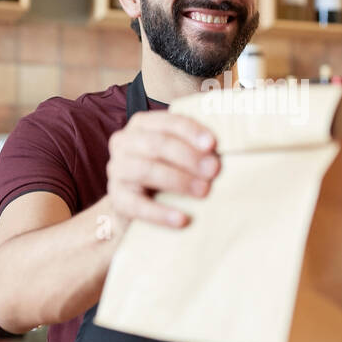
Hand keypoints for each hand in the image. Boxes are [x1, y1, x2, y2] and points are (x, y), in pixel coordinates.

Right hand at [106, 111, 218, 228]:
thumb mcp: (178, 153)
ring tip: (204, 191)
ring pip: (146, 170)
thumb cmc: (166, 171)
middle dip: (188, 156)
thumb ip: (196, 146)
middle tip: (214, 170)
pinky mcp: (117, 199)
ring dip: (179, 180)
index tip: (213, 145)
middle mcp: (124, 143)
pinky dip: (161, 213)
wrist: (136, 205)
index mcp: (142, 125)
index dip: (190, 132)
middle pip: (156, 145)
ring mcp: (117, 170)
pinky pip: (138, 205)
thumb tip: (224, 151)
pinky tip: (182, 219)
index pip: (167, 122)